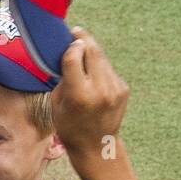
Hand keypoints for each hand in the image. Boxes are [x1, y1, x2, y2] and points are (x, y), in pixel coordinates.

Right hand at [51, 28, 128, 157]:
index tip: (68, 41)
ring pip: (102, 58)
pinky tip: (93, 79)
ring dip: (92, 52)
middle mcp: (99, 89)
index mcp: (79, 95)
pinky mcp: (123, 88)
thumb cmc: (70, 127)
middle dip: (84, 39)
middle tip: (76, 33)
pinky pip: (109, 70)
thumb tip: (69, 55)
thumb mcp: (57, 106)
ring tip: (83, 52)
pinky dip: (100, 69)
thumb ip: (63, 79)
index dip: (70, 46)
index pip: (74, 57)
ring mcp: (114, 88)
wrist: (96, 146)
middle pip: (92, 51)